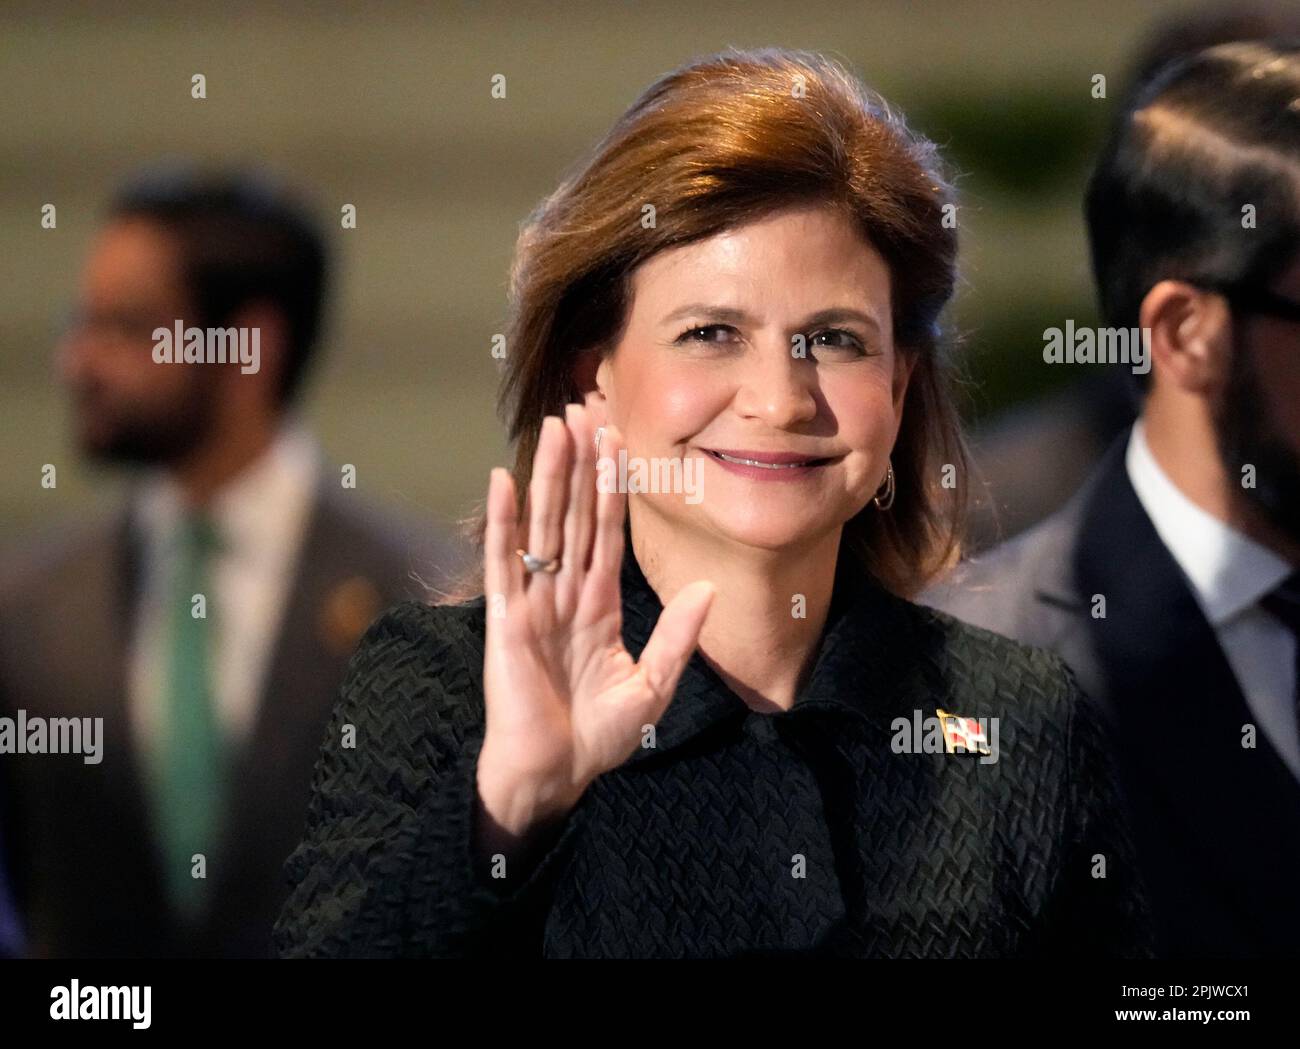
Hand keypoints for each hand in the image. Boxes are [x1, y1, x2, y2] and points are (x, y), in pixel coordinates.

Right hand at [477, 398, 715, 839]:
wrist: (554, 773)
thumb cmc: (598, 737)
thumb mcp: (652, 686)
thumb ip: (677, 636)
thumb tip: (707, 589)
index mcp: (600, 604)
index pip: (607, 530)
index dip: (613, 484)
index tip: (616, 438)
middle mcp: (566, 593)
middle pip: (576, 514)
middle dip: (580, 462)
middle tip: (583, 408)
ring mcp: (535, 602)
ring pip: (545, 525)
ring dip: (550, 475)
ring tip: (555, 426)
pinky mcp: (506, 621)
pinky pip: (504, 563)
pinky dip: (504, 523)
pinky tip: (504, 480)